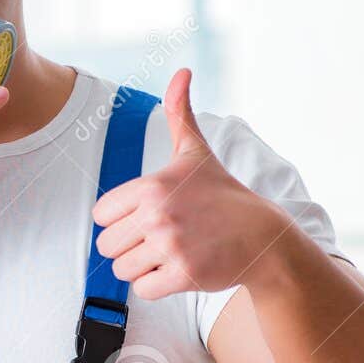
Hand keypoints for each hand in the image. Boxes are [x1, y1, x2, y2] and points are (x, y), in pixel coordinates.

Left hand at [91, 68, 290, 299]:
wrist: (263, 236)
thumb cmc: (222, 194)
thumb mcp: (195, 153)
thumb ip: (178, 113)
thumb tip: (182, 71)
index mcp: (150, 187)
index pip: (100, 216)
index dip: (119, 220)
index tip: (147, 216)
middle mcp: (157, 215)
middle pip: (106, 246)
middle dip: (129, 247)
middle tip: (161, 238)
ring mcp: (171, 247)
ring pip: (122, 270)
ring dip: (143, 267)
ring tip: (171, 252)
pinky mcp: (184, 276)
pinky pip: (143, 290)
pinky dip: (157, 285)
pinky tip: (179, 270)